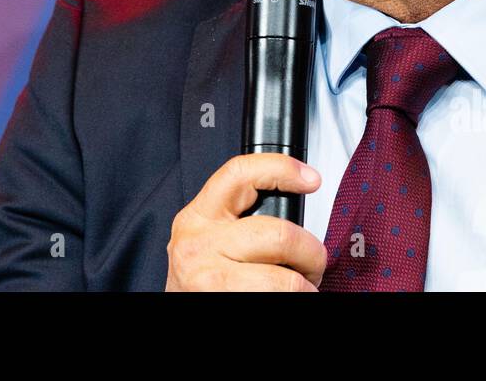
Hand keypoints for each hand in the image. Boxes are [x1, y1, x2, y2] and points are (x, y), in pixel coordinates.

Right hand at [165, 153, 325, 290]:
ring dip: (305, 286)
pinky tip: (284, 298)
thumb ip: (240, 221)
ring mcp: (209, 277)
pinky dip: (294, 300)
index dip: (281, 168)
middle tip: (313, 264)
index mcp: (199, 216)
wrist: (173, 317)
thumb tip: (295, 210)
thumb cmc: (202, 281)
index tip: (311, 179)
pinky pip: (276, 297)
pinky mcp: (221, 302)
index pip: (239, 173)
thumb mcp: (209, 239)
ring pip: (285, 279)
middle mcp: (199, 243)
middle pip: (279, 234)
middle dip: (311, 253)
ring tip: (301, 288)